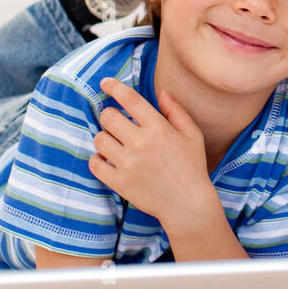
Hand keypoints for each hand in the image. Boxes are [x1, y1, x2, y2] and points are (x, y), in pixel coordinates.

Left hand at [90, 77, 216, 230]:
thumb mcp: (192, 135)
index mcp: (158, 128)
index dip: (114, 86)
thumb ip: (176, 111)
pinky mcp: (119, 182)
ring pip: (99, 139)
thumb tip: (162, 93)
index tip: (105, 83)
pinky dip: (98, 160)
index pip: (130, 99)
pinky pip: (95, 163)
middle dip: (111, 117)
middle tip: (118, 125)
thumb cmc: (192, 167)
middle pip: (108, 117)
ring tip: (116, 145)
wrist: (188, 205)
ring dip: (105, 138)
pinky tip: (108, 160)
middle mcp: (141, 143)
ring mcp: (128, 164)